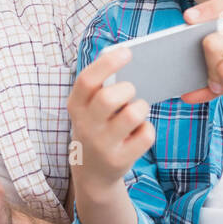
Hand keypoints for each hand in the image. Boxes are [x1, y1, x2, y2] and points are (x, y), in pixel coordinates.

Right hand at [66, 46, 156, 197]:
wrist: (91, 171)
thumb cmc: (96, 126)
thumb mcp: (88, 108)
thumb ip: (99, 87)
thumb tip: (122, 58)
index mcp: (75, 106)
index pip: (86, 80)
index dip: (108, 63)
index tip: (127, 52)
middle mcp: (85, 126)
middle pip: (108, 98)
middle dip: (127, 88)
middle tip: (130, 90)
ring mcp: (102, 145)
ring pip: (132, 114)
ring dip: (141, 107)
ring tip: (136, 111)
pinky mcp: (120, 160)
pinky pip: (146, 135)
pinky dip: (147, 129)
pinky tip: (138, 132)